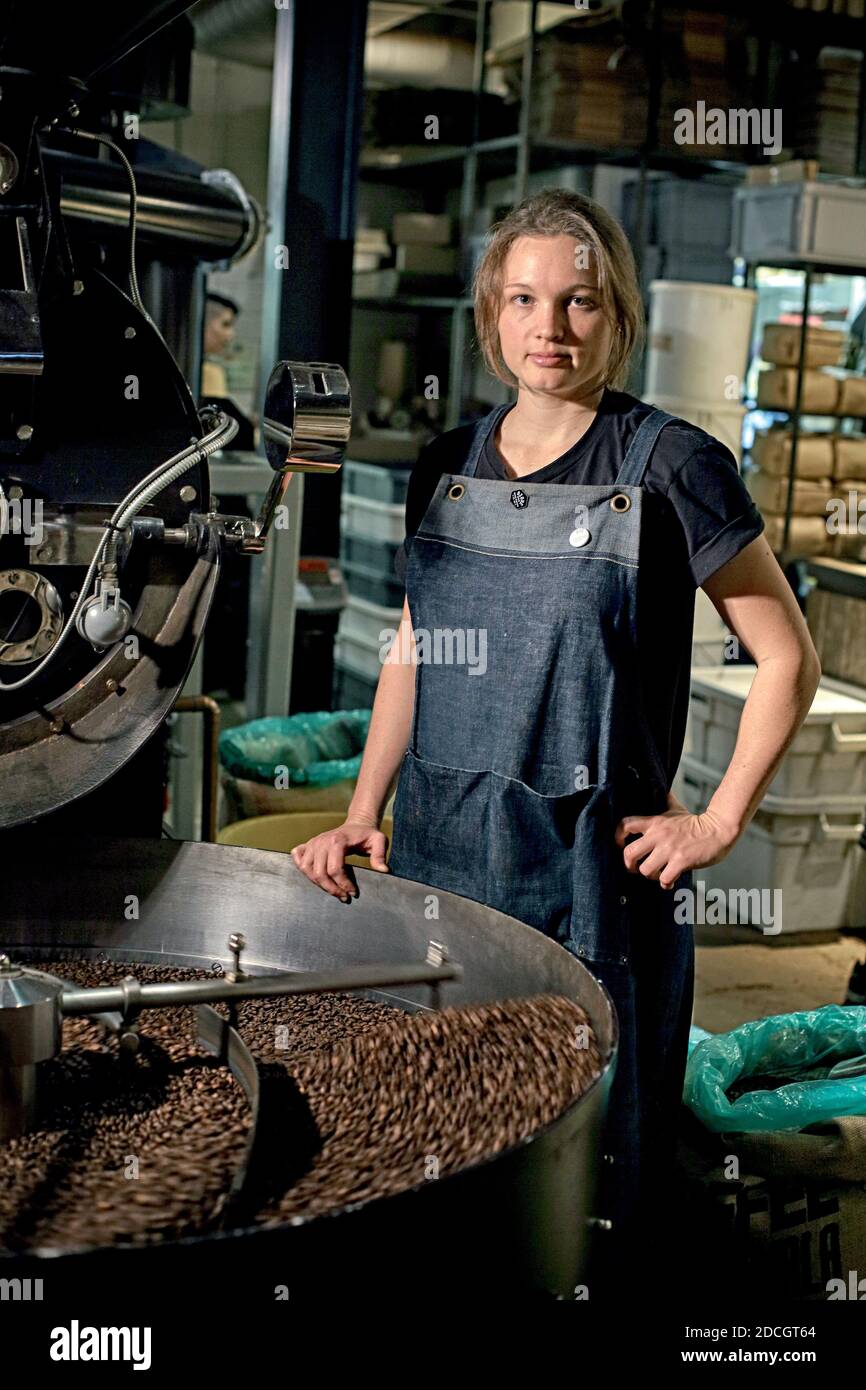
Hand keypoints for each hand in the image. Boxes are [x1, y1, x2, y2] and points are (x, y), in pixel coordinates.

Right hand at [290, 819, 389, 901]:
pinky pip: (298, 858)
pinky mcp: (309, 844)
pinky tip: (313, 876)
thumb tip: (383, 871)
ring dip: (318, 884)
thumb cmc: (367, 834)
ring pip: (307, 869)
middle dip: (332, 889)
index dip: (344, 884)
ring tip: (332, 890)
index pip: (335, 869)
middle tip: (344, 897)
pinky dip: (301, 869)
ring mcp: (313, 842)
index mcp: (338, 840)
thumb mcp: (379, 841)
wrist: (357, 824)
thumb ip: (380, 855)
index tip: (353, 893)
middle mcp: (322, 841)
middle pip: (319, 873)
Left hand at [614, 792, 739, 889]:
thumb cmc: (696, 822)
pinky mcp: (681, 861)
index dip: (618, 837)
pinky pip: (664, 878)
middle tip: (635, 868)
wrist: (718, 830)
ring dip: (649, 875)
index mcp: (654, 822)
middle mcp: (658, 835)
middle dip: (629, 864)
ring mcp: (669, 849)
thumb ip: (665, 801)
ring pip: (645, 869)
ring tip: (657, 874)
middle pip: (629, 853)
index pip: (625, 825)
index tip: (621, 845)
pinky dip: (665, 883)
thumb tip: (661, 787)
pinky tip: (669, 881)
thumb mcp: (676, 809)